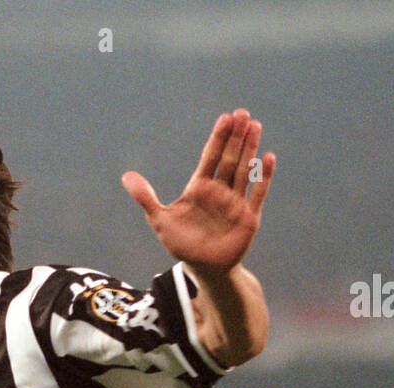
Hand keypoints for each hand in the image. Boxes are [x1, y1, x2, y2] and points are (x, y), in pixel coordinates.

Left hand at [122, 109, 274, 277]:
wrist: (202, 268)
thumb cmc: (181, 243)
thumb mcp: (159, 220)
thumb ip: (145, 197)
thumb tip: (126, 176)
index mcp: (199, 187)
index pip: (210, 157)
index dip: (217, 138)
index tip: (225, 118)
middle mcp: (220, 190)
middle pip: (229, 158)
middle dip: (236, 137)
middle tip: (243, 113)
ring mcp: (235, 201)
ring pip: (245, 170)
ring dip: (250, 149)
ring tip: (255, 127)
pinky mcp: (248, 216)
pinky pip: (257, 193)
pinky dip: (263, 177)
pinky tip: (268, 158)